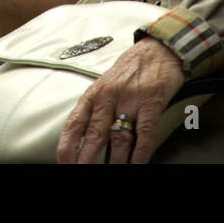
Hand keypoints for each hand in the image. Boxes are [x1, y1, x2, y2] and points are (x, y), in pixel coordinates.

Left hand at [57, 38, 185, 163]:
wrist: (158, 49)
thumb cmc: (130, 69)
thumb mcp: (105, 86)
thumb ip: (95, 111)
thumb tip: (84, 140)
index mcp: (94, 94)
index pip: (74, 124)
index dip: (67, 147)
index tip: (65, 163)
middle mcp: (109, 97)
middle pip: (94, 134)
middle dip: (86, 158)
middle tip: (81, 171)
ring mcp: (130, 100)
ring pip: (119, 137)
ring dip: (114, 161)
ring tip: (111, 173)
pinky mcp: (151, 102)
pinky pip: (144, 132)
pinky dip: (140, 152)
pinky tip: (136, 164)